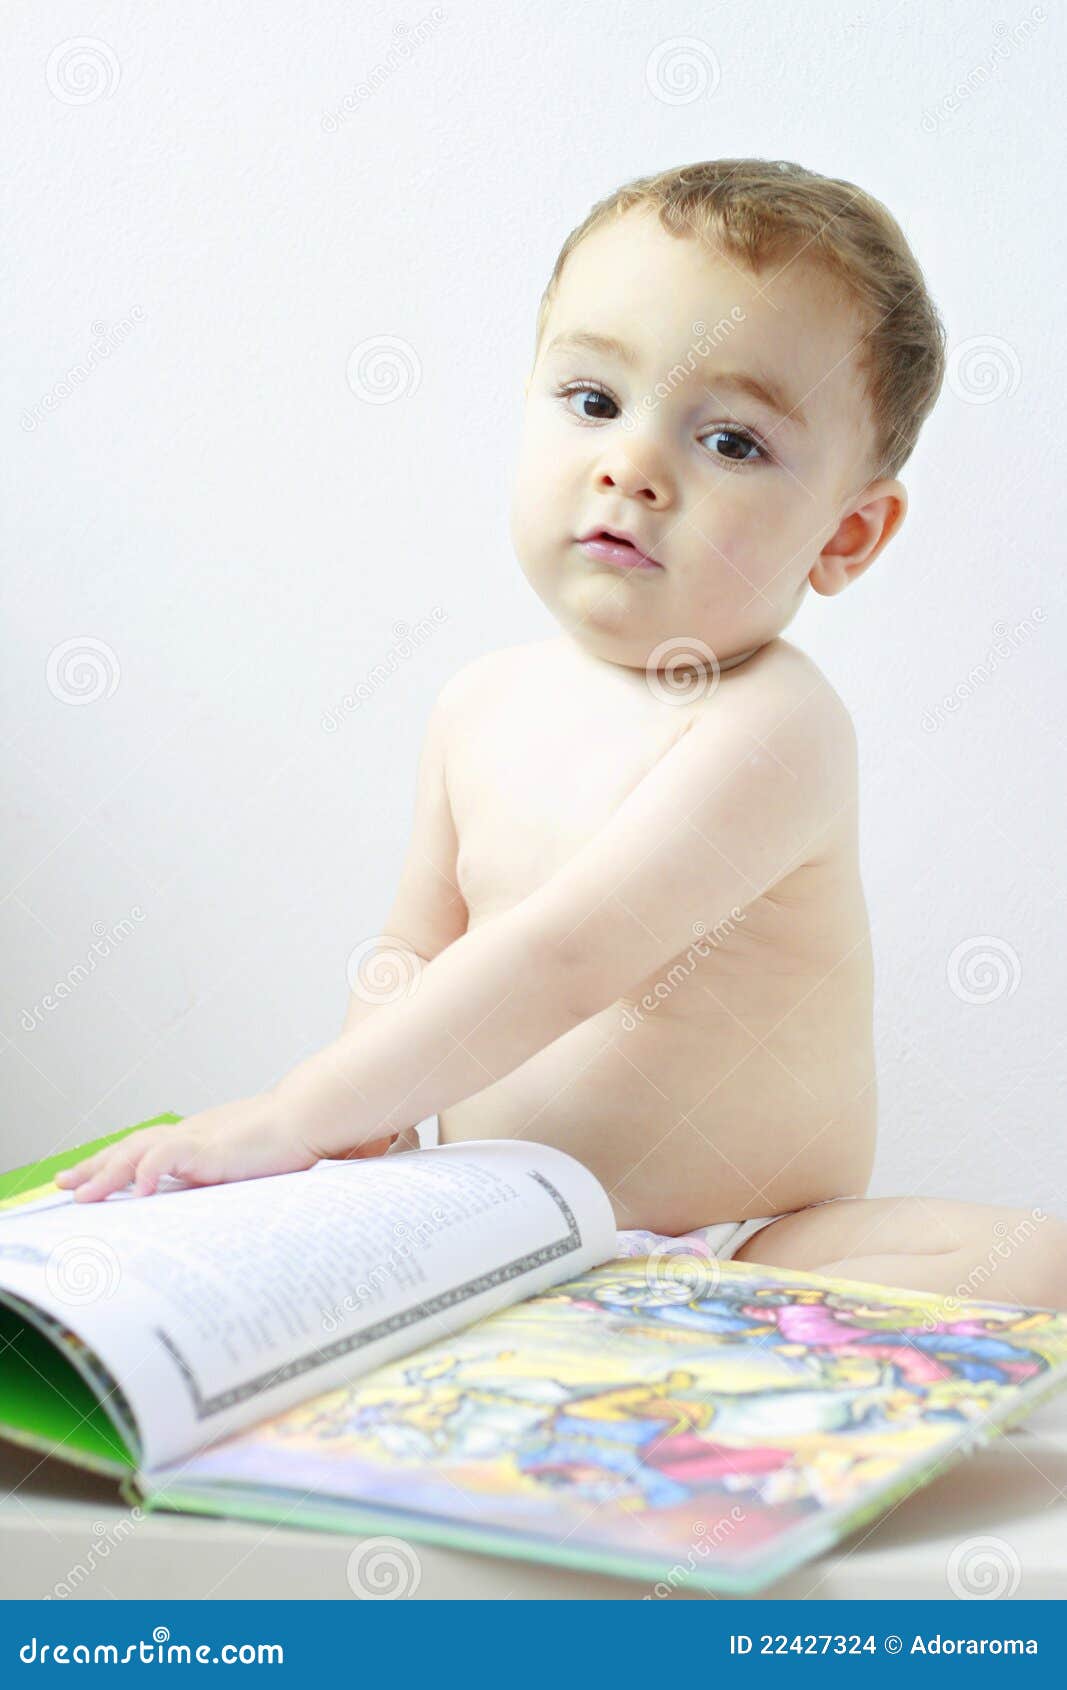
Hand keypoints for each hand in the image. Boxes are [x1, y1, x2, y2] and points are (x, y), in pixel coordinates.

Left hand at [53, 1094, 398, 1204]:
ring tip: (81, 1193)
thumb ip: (229, 1177)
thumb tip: (216, 1199)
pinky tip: (133, 1189)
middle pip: (130, 1147)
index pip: (145, 1150)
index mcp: (199, 1139)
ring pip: (138, 1150)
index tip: (87, 1178)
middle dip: (95, 1167)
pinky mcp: (211, 1146)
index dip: (114, 1164)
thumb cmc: (292, 1140)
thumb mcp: (250, 1164)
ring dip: (106, 1171)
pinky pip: (168, 1155)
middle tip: (63, 1184)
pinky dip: (147, 1170)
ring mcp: (199, 1138)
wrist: (313, 1116)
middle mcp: (192, 1134)